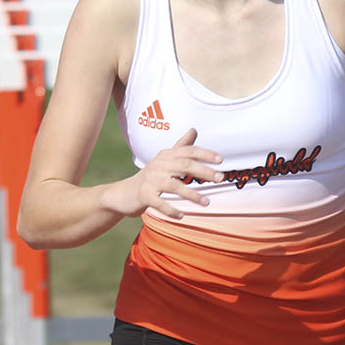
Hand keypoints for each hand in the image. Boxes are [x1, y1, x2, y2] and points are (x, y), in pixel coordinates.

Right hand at [104, 128, 223, 219]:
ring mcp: (150, 180)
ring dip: (192, 194)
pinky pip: (160, 203)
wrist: (123, 193)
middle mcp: (158, 165)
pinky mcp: (144, 195)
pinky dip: (171, 210)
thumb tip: (194, 129)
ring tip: (206, 202)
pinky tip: (182, 215)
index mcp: (166, 155)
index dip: (204, 154)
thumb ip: (181, 146)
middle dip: (204, 171)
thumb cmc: (150, 177)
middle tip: (220, 178)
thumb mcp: (164, 160)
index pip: (187, 151)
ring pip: (174, 186)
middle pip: (184, 165)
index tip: (220, 160)